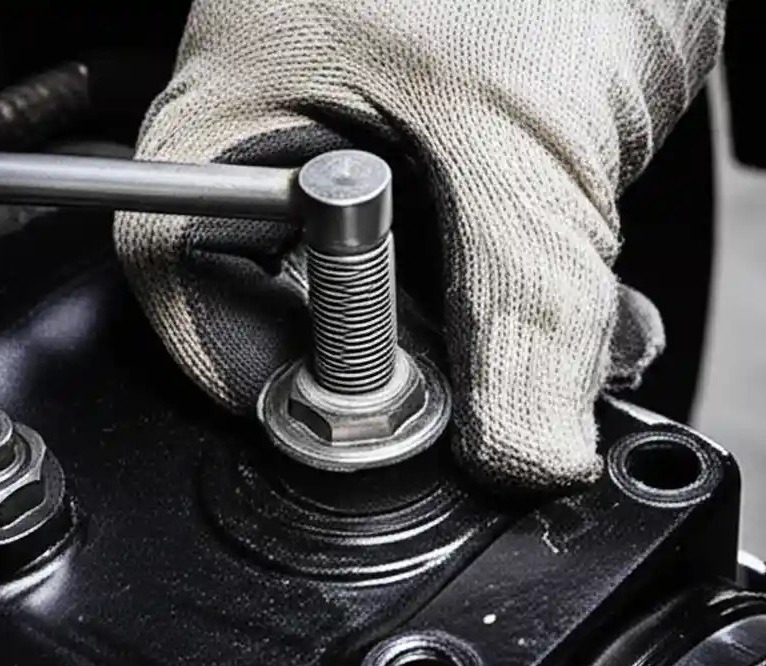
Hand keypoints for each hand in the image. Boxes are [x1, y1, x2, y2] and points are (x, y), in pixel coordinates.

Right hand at [115, 0, 725, 491]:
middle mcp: (287, 131)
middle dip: (407, 365)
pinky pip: (464, 246)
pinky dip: (523, 286)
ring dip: (487, 331)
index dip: (261, 374)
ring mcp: (366, 137)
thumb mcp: (518, 133)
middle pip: (300, 301)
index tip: (350, 430)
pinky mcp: (446, 143)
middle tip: (493, 395)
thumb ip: (519, 307)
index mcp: (235, 112)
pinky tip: (582, 294)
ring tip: (568, 334)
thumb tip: (517, 452)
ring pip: (398, 284)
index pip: (183, 279)